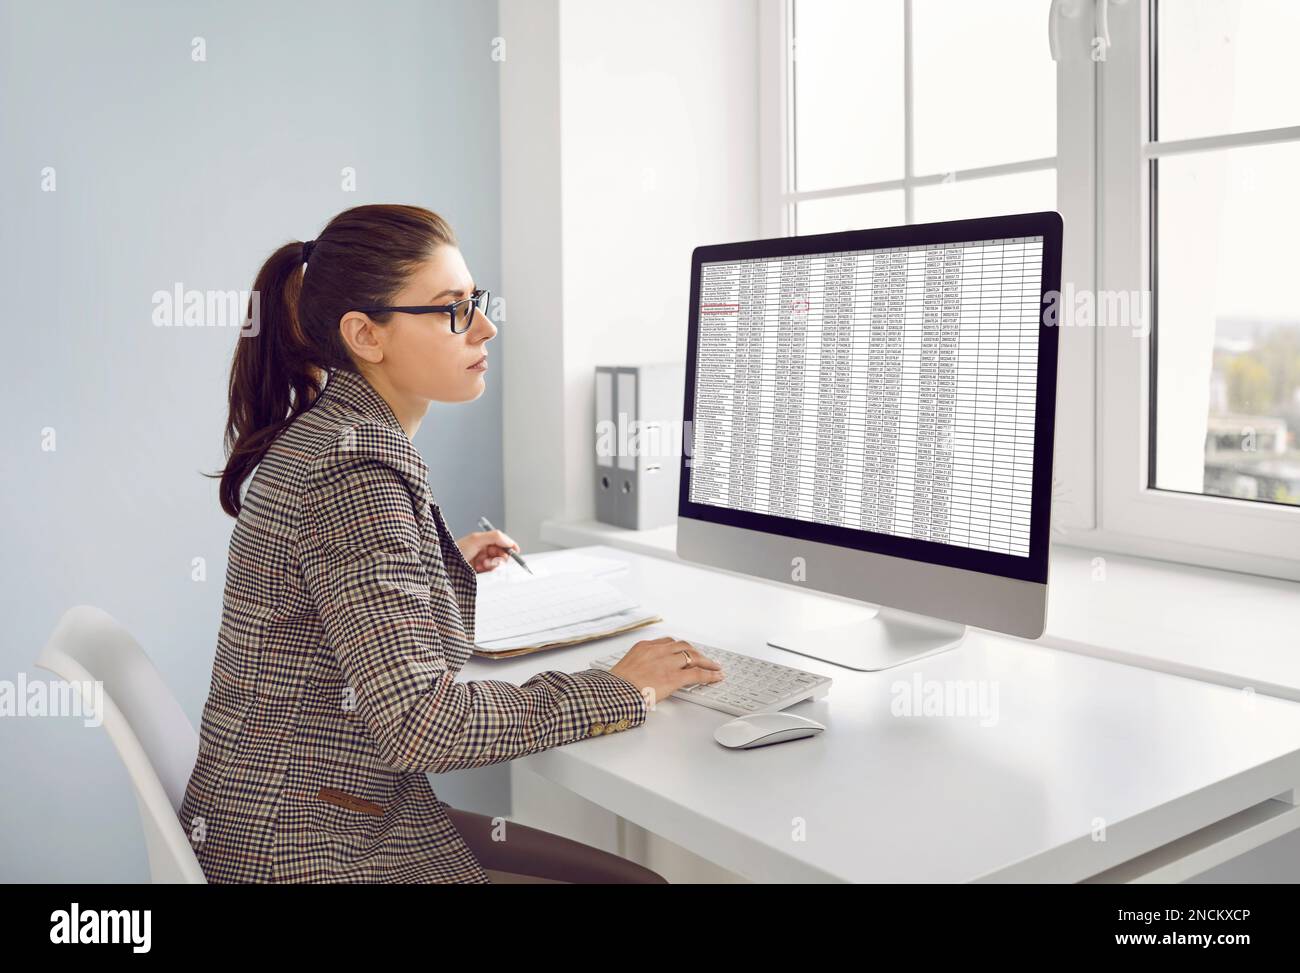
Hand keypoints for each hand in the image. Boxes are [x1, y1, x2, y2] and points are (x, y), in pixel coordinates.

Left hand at [456, 529, 520, 573]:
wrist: (445, 568)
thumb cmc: (456, 551)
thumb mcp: (476, 539)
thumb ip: (495, 537)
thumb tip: (510, 541)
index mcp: (483, 540)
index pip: (502, 542)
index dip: (509, 546)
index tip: (515, 551)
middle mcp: (483, 550)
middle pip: (502, 553)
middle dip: (498, 557)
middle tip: (491, 560)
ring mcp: (482, 561)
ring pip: (498, 564)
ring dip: (492, 564)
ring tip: (481, 565)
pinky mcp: (480, 572)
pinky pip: (492, 572)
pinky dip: (487, 571)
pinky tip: (478, 569)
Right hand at [609, 637, 723, 709]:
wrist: (615, 693)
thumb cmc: (616, 685)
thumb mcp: (625, 667)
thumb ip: (639, 665)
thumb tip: (644, 674)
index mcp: (644, 647)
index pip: (668, 642)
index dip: (680, 647)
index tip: (685, 651)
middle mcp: (657, 651)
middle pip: (684, 646)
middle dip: (696, 652)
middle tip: (704, 658)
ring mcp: (666, 663)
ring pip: (694, 657)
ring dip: (706, 661)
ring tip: (715, 666)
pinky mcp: (673, 677)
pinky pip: (697, 673)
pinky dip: (709, 674)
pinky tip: (716, 676)